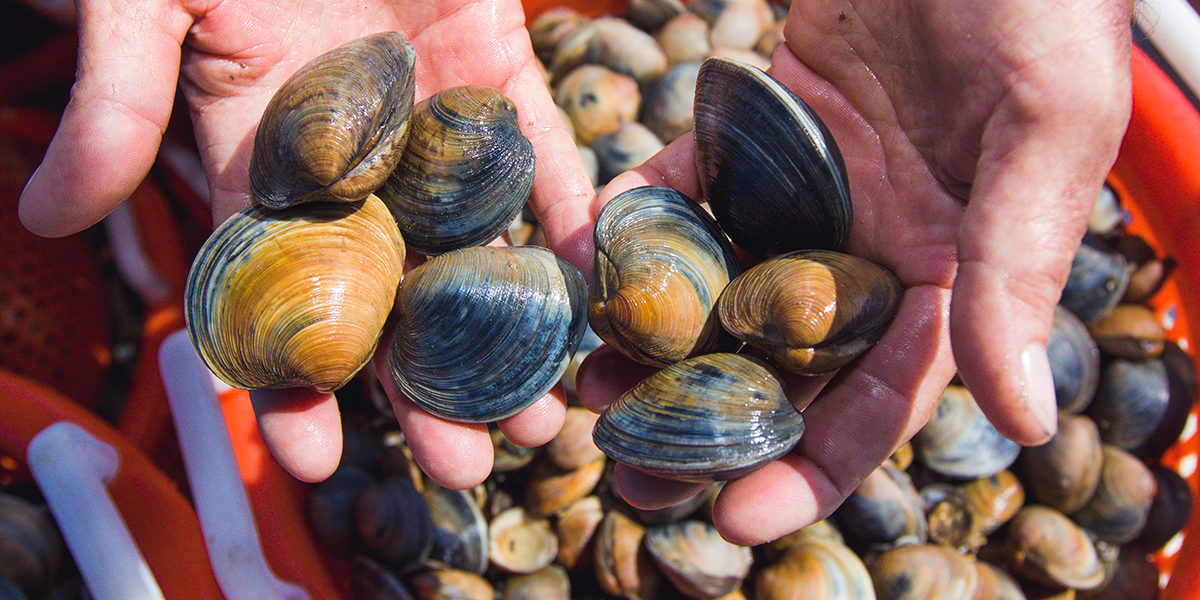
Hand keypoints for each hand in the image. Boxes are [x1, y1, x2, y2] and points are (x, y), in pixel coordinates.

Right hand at [18, 0, 594, 485]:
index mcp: (264, 166)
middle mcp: (354, 168)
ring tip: (541, 414)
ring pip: (473, 252)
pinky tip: (588, 287)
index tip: (313, 460)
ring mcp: (428, 127)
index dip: (289, 382)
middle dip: (425, 389)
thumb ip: (114, 103)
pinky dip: (565, 219)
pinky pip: (539, 159)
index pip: (279, 298)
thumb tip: (48, 213)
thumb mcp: (145, 6)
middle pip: (393, 301)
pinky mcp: (494, 76)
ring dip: (508, 335)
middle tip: (468, 465)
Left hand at [577, 0, 1132, 544]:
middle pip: (784, 356)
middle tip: (627, 470)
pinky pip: (693, 185)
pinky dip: (645, 225)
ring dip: (659, 338)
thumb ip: (1021, 265)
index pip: (883, 391)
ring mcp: (812, 182)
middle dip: (710, 421)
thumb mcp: (1047, 123)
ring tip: (586, 383)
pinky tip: (589, 264)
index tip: (736, 518)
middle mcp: (876, 236)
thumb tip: (1024, 420)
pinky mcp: (761, 124)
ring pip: (724, 282)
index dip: (815, 462)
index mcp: (955, 260)